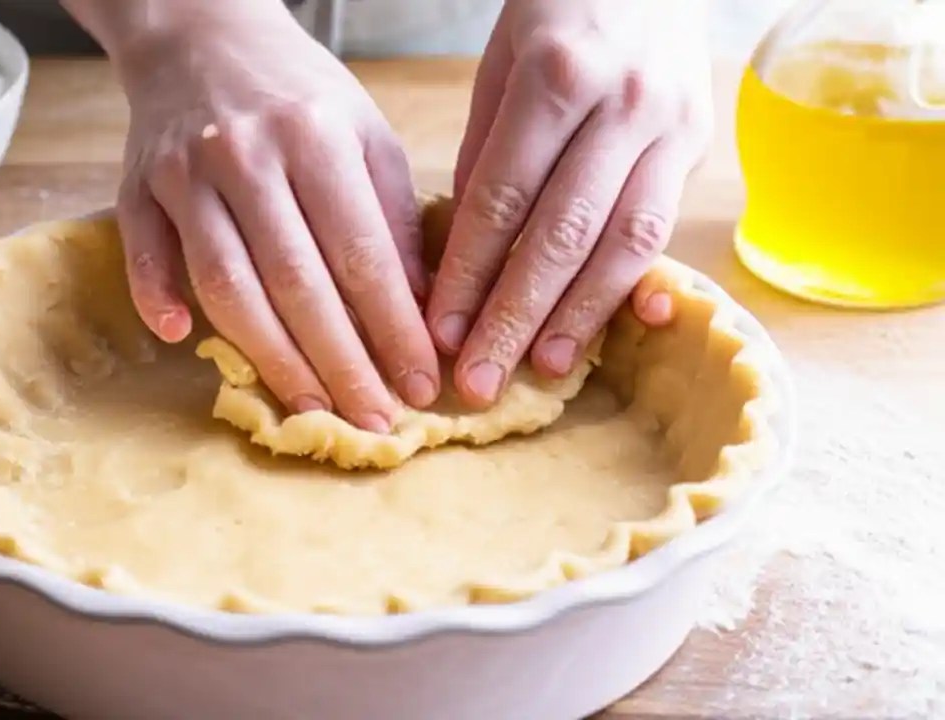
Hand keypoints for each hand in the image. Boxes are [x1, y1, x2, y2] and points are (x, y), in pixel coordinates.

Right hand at [96, 1, 437, 432]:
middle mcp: (246, 155)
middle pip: (296, 282)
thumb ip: (394, 214)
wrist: (200, 32)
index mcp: (316, 136)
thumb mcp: (364, 131)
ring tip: (311, 409)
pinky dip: (159, 298)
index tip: (419, 384)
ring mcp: (185, 174)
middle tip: (373, 418)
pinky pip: (144, 253)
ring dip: (271, 357)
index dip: (392, 328)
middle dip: (342, 362)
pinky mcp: (136, 188)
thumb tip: (418, 308)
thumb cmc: (296, 92)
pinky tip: (183, 340)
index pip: (361, 253)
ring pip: (226, 284)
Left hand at [426, 0, 713, 407]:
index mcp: (558, 74)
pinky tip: (614, 331)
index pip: (502, 198)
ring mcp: (671, 126)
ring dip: (579, 316)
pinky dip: (632, 287)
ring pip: (622, 243)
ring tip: (541, 369)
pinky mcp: (697, 144)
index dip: (468, 274)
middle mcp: (623, 104)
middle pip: (561, 233)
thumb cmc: (559, 13)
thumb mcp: (501, 64)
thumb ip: (485, 155)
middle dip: (515, 316)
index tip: (439, 332)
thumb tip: (464, 254)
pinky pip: (662, 230)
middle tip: (478, 379)